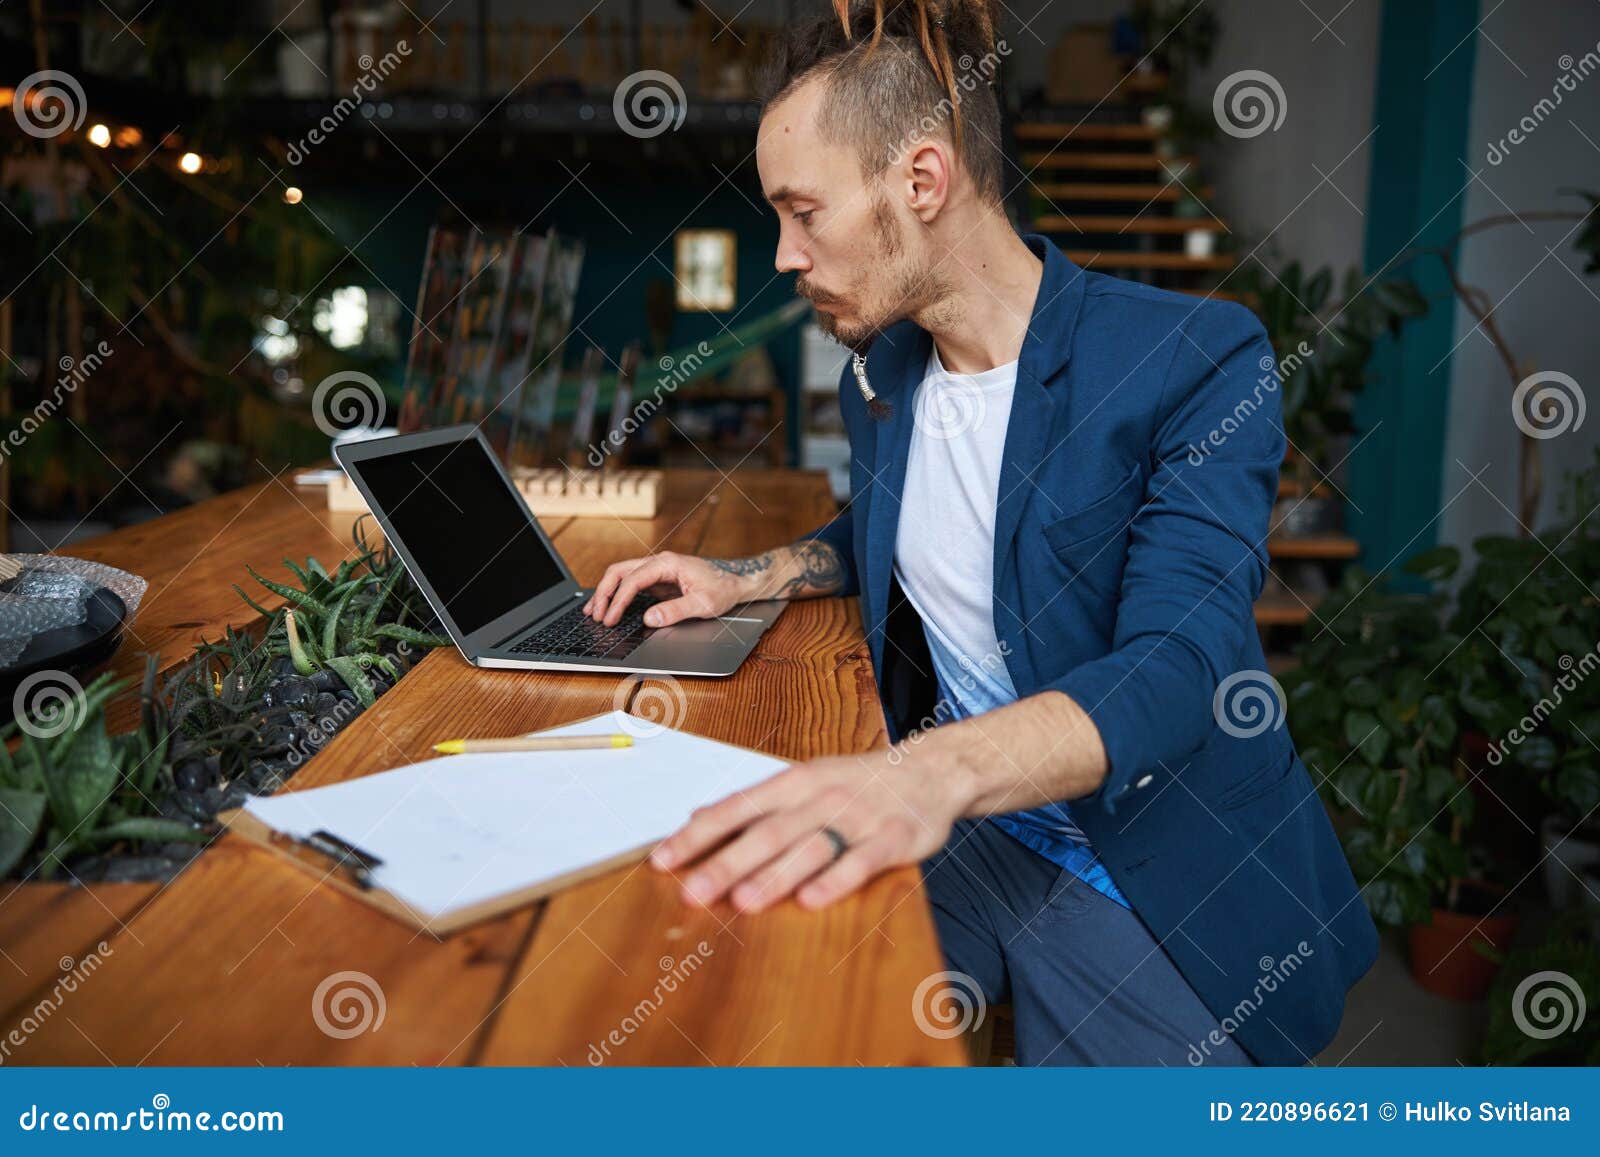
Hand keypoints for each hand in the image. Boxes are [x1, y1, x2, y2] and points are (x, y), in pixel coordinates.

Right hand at [584, 551, 750, 626]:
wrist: (735, 583)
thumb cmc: (722, 590)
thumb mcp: (703, 604)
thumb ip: (676, 611)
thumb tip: (649, 619)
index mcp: (668, 564)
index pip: (633, 580)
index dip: (618, 600)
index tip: (611, 619)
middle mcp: (659, 563)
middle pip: (620, 572)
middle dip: (604, 593)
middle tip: (596, 615)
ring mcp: (657, 570)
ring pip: (622, 576)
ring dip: (606, 592)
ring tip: (593, 611)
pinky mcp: (657, 580)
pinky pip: (631, 584)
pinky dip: (617, 595)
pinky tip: (609, 607)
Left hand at [649, 751, 969, 912]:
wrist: (930, 770)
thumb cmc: (858, 782)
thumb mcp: (803, 782)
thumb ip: (754, 804)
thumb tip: (696, 817)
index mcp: (794, 782)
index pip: (736, 808)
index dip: (697, 835)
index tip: (662, 860)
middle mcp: (821, 797)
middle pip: (768, 831)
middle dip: (727, 863)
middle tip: (693, 892)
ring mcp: (858, 817)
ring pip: (811, 846)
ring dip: (775, 875)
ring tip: (743, 902)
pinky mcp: (894, 838)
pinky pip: (862, 861)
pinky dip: (836, 880)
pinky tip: (811, 900)